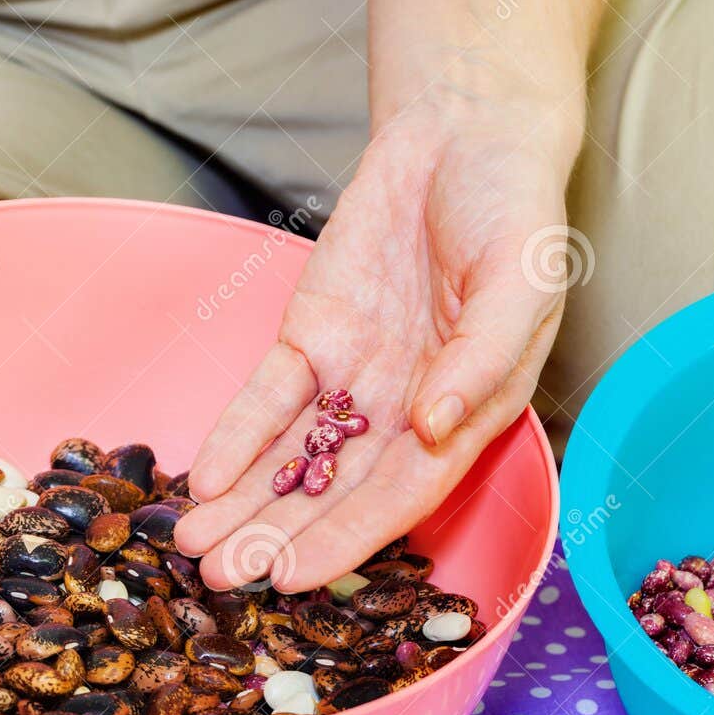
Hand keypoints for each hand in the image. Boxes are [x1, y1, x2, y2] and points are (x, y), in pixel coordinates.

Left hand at [176, 98, 576, 590]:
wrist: (465, 136)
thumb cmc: (514, 213)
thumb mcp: (520, 281)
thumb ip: (484, 358)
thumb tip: (437, 428)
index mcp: (467, 414)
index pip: (400, 496)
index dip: (347, 540)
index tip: (292, 578)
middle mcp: (407, 412)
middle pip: (334, 490)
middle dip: (277, 537)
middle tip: (218, 578)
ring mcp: (355, 377)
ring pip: (292, 457)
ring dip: (244, 504)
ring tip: (193, 546)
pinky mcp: (312, 336)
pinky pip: (268, 397)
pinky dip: (236, 436)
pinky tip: (204, 475)